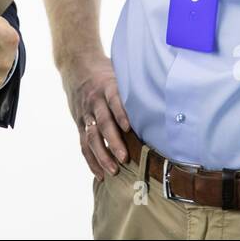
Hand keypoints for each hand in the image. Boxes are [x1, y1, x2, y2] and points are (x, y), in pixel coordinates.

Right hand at [60, 53, 131, 180]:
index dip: (120, 113)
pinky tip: (100, 174)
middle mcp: (95, 101)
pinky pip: (83, 144)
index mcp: (107, 87)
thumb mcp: (119, 73)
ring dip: (101, 155)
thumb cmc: (105, 73)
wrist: (76, 67)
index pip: (114, 100)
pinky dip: (91, 160)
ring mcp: (86, 114)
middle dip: (113, 141)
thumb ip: (133, 88)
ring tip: (113, 171)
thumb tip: (163, 100)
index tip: (129, 128)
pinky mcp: (80, 124)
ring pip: (91, 136)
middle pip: (103, 122)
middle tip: (124, 158)